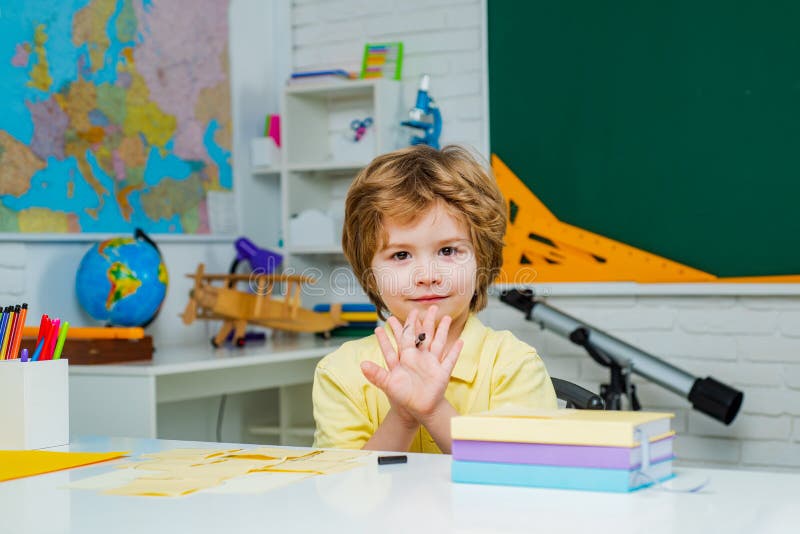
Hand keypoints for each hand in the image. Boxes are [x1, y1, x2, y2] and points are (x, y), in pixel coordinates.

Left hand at [361, 306, 462, 421]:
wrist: (417, 410)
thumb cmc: (402, 397)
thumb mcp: (388, 385)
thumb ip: (377, 375)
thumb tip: (362, 365)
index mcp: (405, 359)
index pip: (400, 340)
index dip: (396, 330)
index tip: (390, 318)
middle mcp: (418, 359)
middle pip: (421, 336)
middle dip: (422, 322)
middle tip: (422, 308)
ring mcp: (431, 364)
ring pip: (437, 342)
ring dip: (442, 330)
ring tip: (445, 317)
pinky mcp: (442, 373)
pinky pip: (450, 359)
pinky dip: (455, 350)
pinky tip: (460, 341)